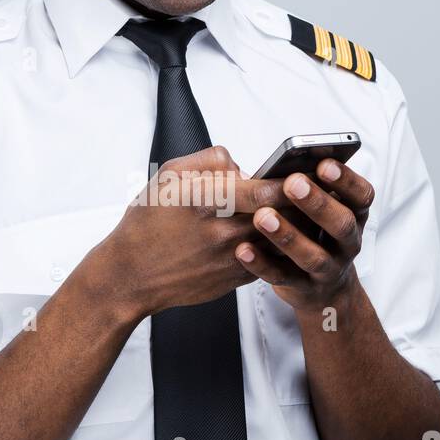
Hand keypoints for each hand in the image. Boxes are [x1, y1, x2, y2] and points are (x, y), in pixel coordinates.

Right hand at [95, 146, 288, 319]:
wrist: (131, 274)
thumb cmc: (147, 224)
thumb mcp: (170, 175)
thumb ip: (212, 160)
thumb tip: (245, 167)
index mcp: (208, 200)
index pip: (267, 189)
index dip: (291, 182)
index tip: (304, 174)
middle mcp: (223, 232)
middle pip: (281, 215)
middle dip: (298, 203)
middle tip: (309, 193)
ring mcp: (232, 259)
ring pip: (280, 238)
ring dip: (290, 225)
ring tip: (298, 213)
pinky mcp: (235, 279)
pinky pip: (269, 258)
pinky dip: (275, 246)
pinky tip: (274, 236)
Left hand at [234, 158, 374, 311]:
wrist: (323, 289)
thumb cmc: (315, 233)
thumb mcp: (322, 209)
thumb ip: (309, 187)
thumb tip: (282, 162)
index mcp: (354, 215)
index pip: (362, 195)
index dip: (346, 180)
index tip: (323, 164)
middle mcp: (348, 243)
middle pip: (341, 224)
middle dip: (317, 203)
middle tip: (292, 183)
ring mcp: (329, 269)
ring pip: (313, 256)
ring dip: (288, 235)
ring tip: (263, 217)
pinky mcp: (304, 288)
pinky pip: (283, 277)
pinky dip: (262, 263)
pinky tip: (243, 249)